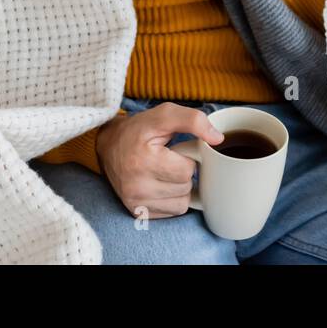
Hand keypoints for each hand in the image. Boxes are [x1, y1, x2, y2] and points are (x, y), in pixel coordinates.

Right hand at [96, 103, 224, 218]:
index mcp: (142, 161)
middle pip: (185, 187)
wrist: (109, 145)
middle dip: (184, 172)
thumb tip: (218, 139)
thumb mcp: (164, 114)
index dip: (187, 158)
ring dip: (180, 187)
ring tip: (166, 172)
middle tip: (170, 160)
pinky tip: (161, 185)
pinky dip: (172, 199)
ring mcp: (136, 203)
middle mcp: (136, 187)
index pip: (186, 170)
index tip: (176, 150)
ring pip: (182, 203)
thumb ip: (193, 120)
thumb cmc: (139, 129)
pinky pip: (172, 212)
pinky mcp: (137, 212)